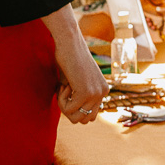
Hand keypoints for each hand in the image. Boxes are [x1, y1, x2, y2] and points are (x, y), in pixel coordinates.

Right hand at [45, 7, 106, 124]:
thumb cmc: (70, 61)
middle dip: (70, 111)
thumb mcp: (78, 82)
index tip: (70, 92)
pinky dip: (61, 100)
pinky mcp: (87, 93)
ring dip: (65, 107)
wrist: (70, 44)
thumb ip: (80, 98)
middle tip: (66, 93)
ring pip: (76, 118)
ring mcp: (96, 93)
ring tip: (65, 88)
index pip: (90, 115)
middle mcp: (103, 93)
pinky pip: (68, 110)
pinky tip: (64, 84)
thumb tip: (76, 118)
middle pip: (85, 120)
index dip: (75, 107)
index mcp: (103, 90)